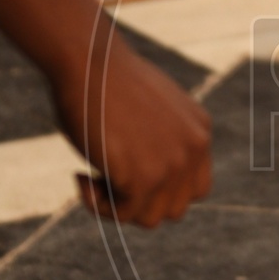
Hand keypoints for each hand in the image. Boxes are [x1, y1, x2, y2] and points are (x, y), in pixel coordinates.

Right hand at [52, 32, 211, 227]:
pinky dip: (96, 203)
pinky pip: (122, 214)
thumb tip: (138, 175)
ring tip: (91, 177)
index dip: (160, 190)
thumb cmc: (102, 78)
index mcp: (199, 130)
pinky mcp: (145, 179)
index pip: (194, 186)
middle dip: (139, 201)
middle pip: (175, 208)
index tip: (127, 174)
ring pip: (150, 218)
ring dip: (117, 206)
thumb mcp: (143, 108)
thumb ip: (154, 140)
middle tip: (106, 178)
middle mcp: (194, 149)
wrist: (87, 61)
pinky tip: (80, 176)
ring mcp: (173, 165)